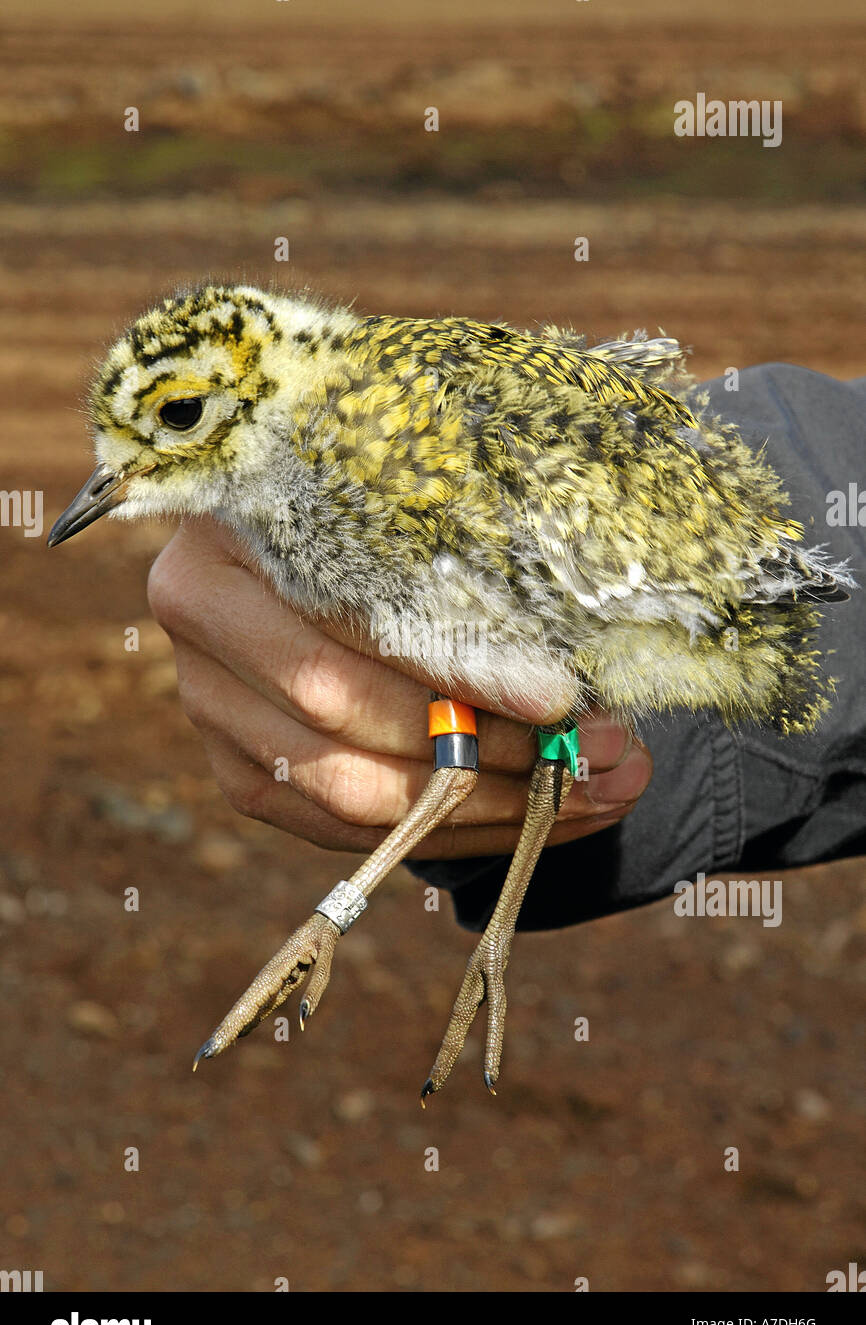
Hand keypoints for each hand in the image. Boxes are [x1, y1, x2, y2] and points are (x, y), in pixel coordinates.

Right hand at [147, 518, 652, 858]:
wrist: (323, 521)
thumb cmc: (392, 497)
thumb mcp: (432, 493)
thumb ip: (484, 549)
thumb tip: (582, 673)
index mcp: (235, 520)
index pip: (352, 616)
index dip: (459, 667)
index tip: (560, 698)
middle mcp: (200, 613)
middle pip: (339, 711)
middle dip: (486, 750)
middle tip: (598, 757)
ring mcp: (209, 703)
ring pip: (344, 790)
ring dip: (483, 806)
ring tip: (591, 792)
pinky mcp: (238, 770)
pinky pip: (343, 830)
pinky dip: (448, 831)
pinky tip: (539, 815)